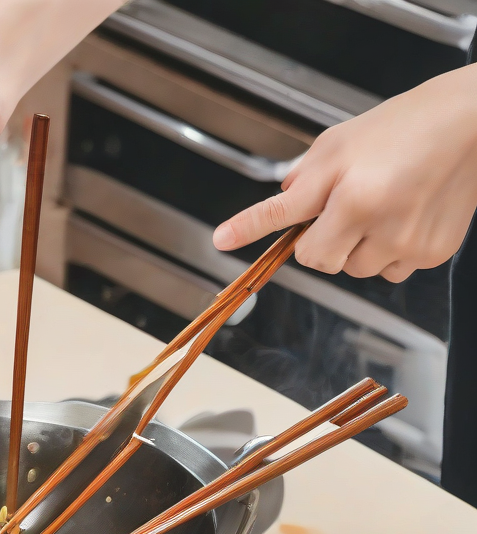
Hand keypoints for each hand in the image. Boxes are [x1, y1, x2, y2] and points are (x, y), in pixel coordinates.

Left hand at [213, 63, 476, 281]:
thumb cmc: (404, 127)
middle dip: (324, 240)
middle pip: (323, 262)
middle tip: (345, 203)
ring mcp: (411, 246)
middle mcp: (384, 229)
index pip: (295, 235)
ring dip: (358, 246)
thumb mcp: (339, 145)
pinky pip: (391, 270)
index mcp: (356, 199)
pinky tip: (403, 215)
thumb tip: (266, 216)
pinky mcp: (433, 255)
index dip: (256, 231)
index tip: (222, 239)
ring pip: (357, 269)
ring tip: (381, 204)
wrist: (471, 122)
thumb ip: (299, 184)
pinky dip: (390, 250)